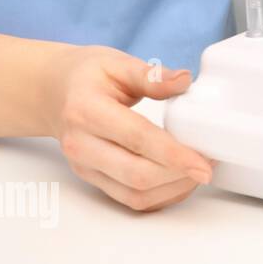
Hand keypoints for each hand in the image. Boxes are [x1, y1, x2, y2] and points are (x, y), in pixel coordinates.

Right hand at [43, 46, 214, 211]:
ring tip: (199, 170)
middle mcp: (81, 145)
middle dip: (180, 174)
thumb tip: (184, 81)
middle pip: (137, 174)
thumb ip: (151, 76)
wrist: (52, 93)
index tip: (204, 163)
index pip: (136, 138)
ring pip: (135, 194)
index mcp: (86, 111)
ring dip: (174, 188)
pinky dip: (161, 196)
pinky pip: (130, 200)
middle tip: (210, 162)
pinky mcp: (92, 179)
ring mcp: (85, 166)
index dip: (174, 154)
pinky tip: (181, 181)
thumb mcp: (116, 63)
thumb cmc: (86, 76)